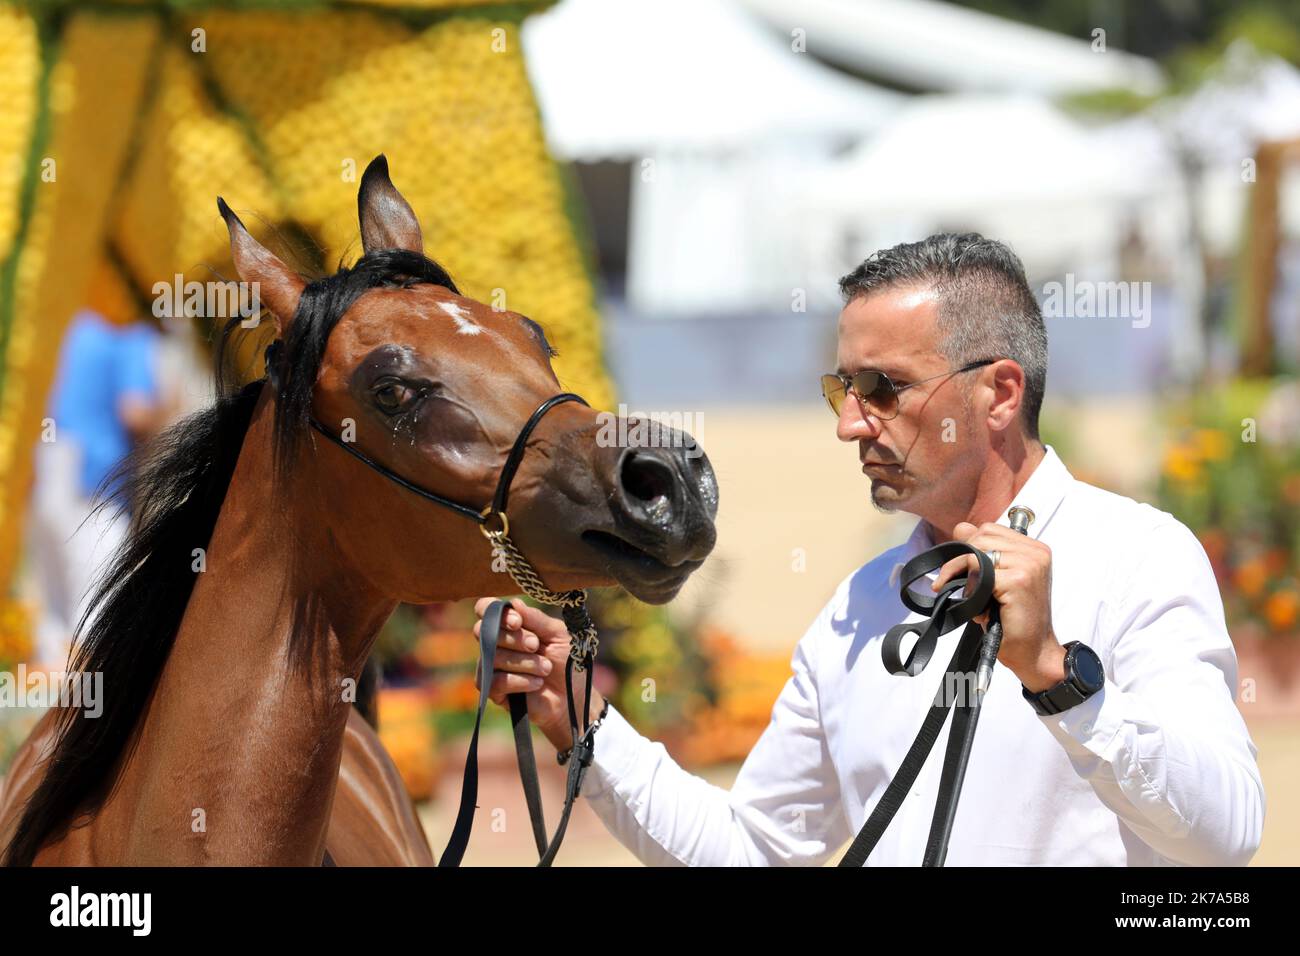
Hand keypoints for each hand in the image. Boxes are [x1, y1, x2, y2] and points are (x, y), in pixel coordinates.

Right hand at [472, 597, 605, 750]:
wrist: (573, 697)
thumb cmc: (567, 662)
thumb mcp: (558, 635)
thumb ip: (536, 619)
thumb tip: (513, 603)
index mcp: (511, 625)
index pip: (486, 609)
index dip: (496, 613)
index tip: (518, 622)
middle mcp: (497, 644)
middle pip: (485, 631)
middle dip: (514, 639)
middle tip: (536, 646)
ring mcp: (492, 667)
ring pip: (492, 657)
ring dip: (524, 662)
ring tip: (545, 668)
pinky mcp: (494, 691)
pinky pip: (495, 680)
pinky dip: (520, 680)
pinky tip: (537, 683)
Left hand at [930, 522, 1065, 691]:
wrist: (1033, 651)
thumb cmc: (1012, 618)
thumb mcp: (995, 580)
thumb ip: (981, 553)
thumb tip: (960, 527)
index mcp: (1034, 548)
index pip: (989, 529)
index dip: (969, 546)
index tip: (959, 568)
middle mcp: (1036, 552)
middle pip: (981, 536)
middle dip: (961, 558)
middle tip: (951, 583)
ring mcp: (1030, 564)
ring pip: (977, 552)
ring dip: (964, 574)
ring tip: (970, 596)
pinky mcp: (1019, 580)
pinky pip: (979, 572)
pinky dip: (970, 588)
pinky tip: (977, 606)